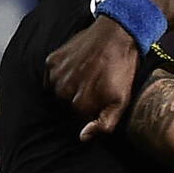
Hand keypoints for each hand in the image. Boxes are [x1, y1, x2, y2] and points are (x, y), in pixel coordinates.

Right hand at [45, 17, 140, 140]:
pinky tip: (77, 68)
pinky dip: (61, 75)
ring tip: (89, 75)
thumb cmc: (122, 69)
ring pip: (58, 91)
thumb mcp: (122, 100)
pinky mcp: (51, 61)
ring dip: (70, 87)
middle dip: (80, 99)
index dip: (91, 109)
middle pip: (67, 105)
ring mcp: (55, 76)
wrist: (116, 35)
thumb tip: (82, 137)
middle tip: (97, 85)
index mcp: (79, 105)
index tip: (102, 98)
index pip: (79, 118)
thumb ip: (103, 123)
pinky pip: (51, 77)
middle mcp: (62, 92)